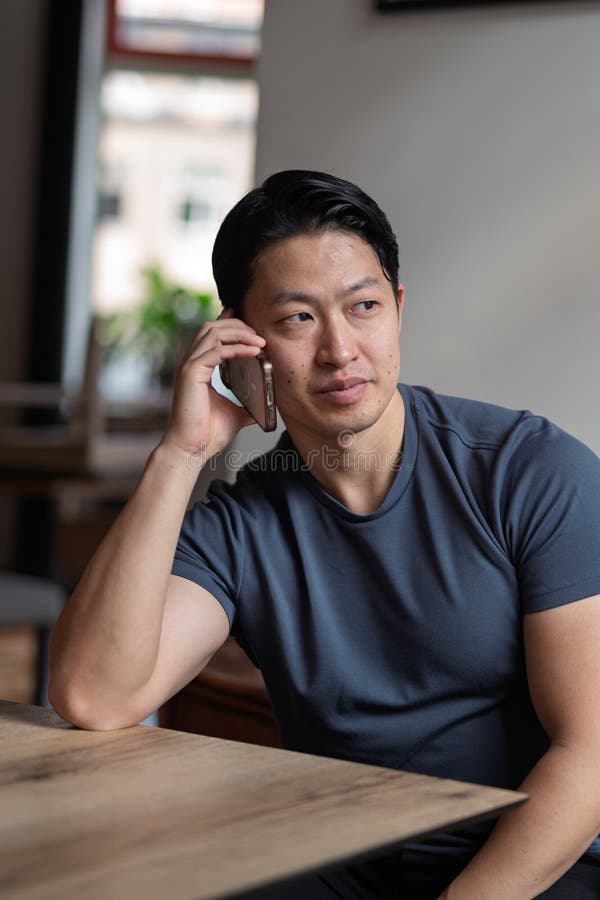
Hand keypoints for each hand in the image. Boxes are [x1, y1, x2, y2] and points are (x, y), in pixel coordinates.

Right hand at [160, 308, 265, 463]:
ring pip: (212, 332)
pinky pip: (217, 351)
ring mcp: (188, 366)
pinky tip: (254, 351)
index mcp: (198, 368)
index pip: (211, 335)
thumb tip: (267, 406)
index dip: (229, 324)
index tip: (251, 324)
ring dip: (239, 332)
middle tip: (259, 333)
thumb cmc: (208, 434)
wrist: (191, 449)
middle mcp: (190, 363)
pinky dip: (237, 347)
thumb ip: (248, 405)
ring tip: (260, 340)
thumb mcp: (236, 414)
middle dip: (237, 325)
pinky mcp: (190, 373)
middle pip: (212, 327)